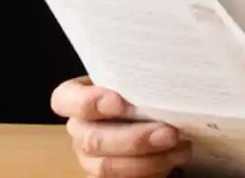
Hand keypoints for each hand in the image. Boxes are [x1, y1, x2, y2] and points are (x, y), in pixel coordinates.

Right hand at [50, 75, 191, 177]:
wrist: (157, 116)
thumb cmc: (144, 91)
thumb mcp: (140, 79)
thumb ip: (140, 79)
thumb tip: (166, 76)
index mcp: (77, 99)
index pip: (64, 100)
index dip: (88, 102)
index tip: (119, 101)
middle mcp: (80, 129)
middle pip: (92, 139)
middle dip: (134, 140)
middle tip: (169, 133)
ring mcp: (90, 157)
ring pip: (106, 166)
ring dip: (147, 161)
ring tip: (179, 148)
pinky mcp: (107, 176)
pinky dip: (150, 173)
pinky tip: (172, 160)